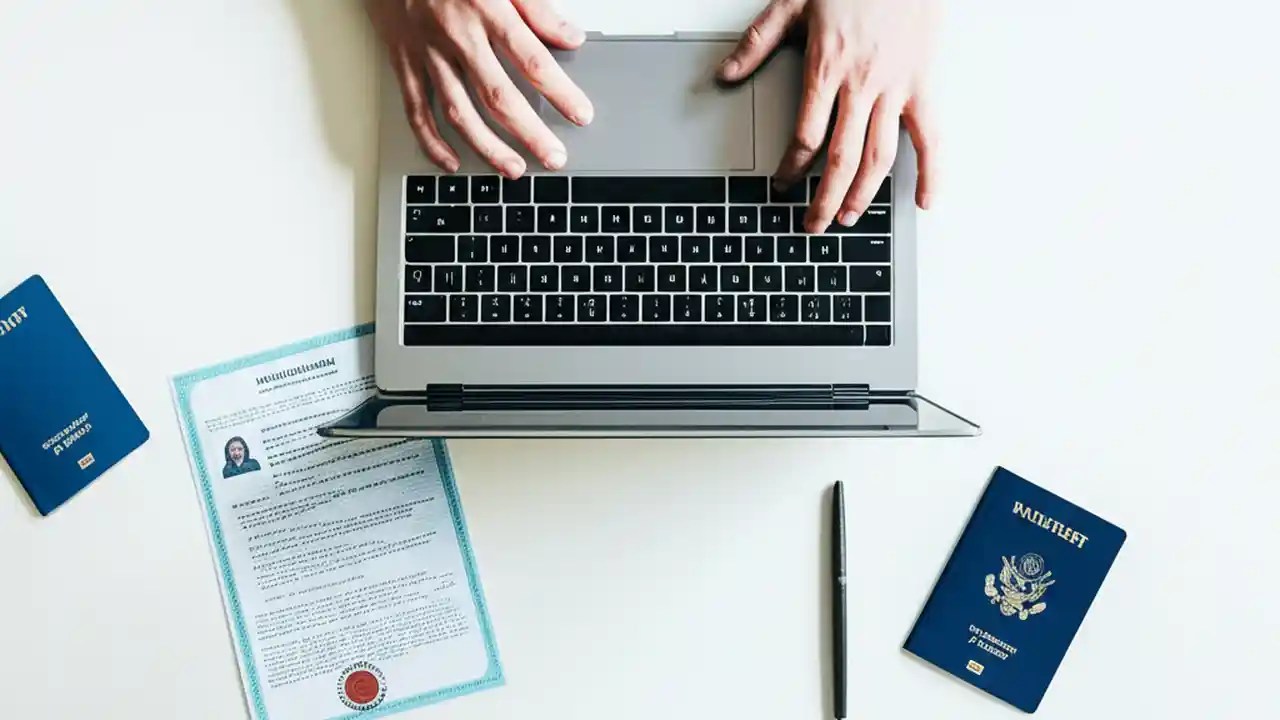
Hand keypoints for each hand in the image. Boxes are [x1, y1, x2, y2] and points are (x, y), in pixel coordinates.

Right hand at [365, 0, 594, 177]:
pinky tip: (452, 162)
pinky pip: (416, 109)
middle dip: (530, 132)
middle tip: (553, 158)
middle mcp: (456, 36)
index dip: (560, 91)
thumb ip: (537, 9)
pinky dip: (432, 141)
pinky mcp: (402, 61)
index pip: (531, 60)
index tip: (580, 115)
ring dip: (488, 147)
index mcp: (486, 10)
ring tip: (513, 169)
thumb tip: (571, 37)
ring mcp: (426, 52)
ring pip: (459, 111)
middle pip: (498, 96)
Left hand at [719, 0, 938, 233]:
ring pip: (879, 156)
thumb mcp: (793, 1)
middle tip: (811, 225)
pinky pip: (931, 136)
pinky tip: (923, 200)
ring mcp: (897, 88)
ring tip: (847, 218)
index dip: (792, 168)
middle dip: (824, 198)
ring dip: (863, 195)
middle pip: (841, 158)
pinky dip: (932, 172)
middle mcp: (862, 84)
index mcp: (827, 67)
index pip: (805, 136)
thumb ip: (758, 41)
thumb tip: (726, 73)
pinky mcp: (925, 84)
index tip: (783, 184)